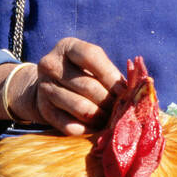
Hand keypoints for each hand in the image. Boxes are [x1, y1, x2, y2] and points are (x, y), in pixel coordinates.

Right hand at [0, 37, 124, 133]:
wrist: (46, 87)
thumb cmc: (80, 74)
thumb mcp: (91, 64)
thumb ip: (110, 74)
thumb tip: (133, 92)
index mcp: (67, 47)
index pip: (91, 56)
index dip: (111, 76)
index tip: (125, 92)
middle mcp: (51, 65)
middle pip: (88, 86)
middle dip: (109, 101)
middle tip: (121, 110)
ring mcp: (44, 88)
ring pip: (80, 107)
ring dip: (100, 117)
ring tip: (110, 119)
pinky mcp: (44, 110)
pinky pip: (70, 125)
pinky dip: (87, 129)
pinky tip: (95, 127)